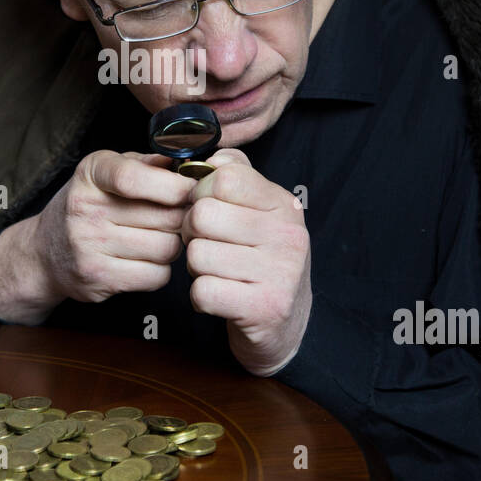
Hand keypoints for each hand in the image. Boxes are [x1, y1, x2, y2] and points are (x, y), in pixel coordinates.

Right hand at [32, 149, 197, 304]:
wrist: (45, 253)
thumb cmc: (89, 206)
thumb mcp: (108, 172)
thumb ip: (146, 164)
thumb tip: (189, 163)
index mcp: (91, 174)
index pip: (133, 177)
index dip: (173, 185)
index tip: (190, 190)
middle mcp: (85, 209)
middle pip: (164, 216)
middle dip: (181, 216)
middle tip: (177, 216)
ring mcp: (89, 247)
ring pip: (167, 248)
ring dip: (173, 244)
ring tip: (159, 237)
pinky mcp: (98, 279)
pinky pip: (157, 276)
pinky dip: (161, 270)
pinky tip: (146, 259)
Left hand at [180, 149, 312, 375]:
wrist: (286, 324)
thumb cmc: (261, 259)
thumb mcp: (259, 211)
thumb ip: (237, 176)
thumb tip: (213, 157)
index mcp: (284, 205)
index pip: (224, 177)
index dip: (201, 194)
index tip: (210, 211)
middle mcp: (287, 235)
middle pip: (202, 216)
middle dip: (192, 234)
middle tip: (209, 246)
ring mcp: (279, 272)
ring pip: (197, 255)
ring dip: (197, 268)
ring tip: (219, 272)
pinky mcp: (264, 308)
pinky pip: (202, 291)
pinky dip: (201, 297)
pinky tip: (220, 296)